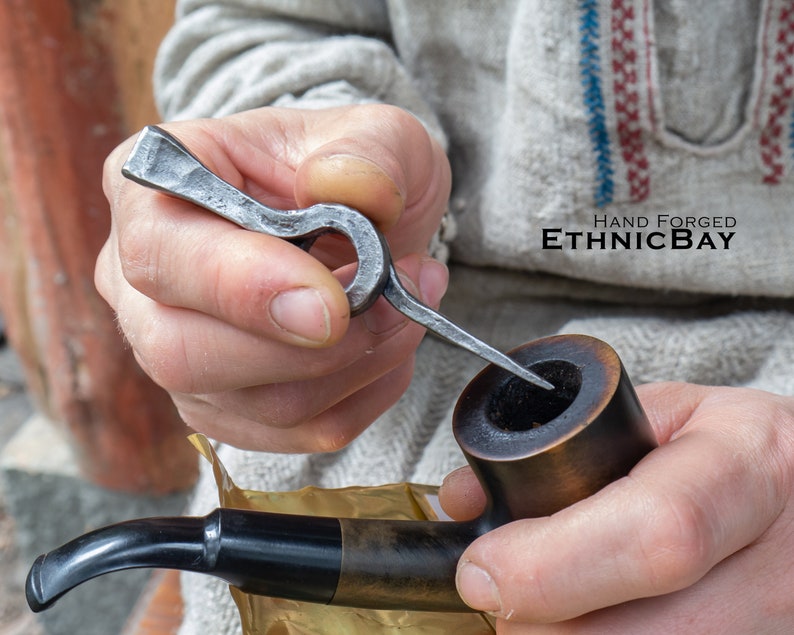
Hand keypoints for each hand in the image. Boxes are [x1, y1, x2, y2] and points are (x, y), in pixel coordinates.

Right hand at [96, 105, 450, 451]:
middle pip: (182, 352)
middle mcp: (144, 283)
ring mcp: (179, 352)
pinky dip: (361, 395)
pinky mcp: (227, 404)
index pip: (159, 254)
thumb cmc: (346, 169)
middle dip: (309, 347)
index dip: (242, 287)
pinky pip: (293, 431)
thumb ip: (366, 153)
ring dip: (354, 366)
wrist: (360, 219)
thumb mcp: (374, 134)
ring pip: (250, 403)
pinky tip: (388, 347)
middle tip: (396, 304)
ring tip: (406, 311)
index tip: (333, 303)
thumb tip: (343, 189)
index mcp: (152, 191)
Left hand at [439, 382, 793, 631]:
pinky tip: (594, 620)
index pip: (656, 533)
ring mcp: (783, 629)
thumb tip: (464, 502)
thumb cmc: (735, 451)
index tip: (482, 571)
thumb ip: (562, 450)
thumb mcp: (663, 416)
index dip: (550, 564)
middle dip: (540, 625)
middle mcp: (781, 566)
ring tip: (553, 603)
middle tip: (502, 598)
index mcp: (752, 468)